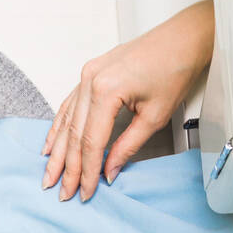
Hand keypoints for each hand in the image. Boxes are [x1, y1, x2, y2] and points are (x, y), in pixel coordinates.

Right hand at [41, 0, 213, 201]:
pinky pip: (69, 105)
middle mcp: (90, 80)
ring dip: (58, 152)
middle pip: (75, 134)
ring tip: (50, 176)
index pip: (92, 142)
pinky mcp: (90, 73)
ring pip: (67, 122)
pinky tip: (51, 146)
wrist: (182, 39)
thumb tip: (109, 171)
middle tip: (62, 193)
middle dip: (68, 168)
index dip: (87, 171)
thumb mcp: (154, 116)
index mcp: (106, 90)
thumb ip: (128, 147)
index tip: (85, 192)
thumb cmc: (174, 69)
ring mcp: (87, 75)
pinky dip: (59, 127)